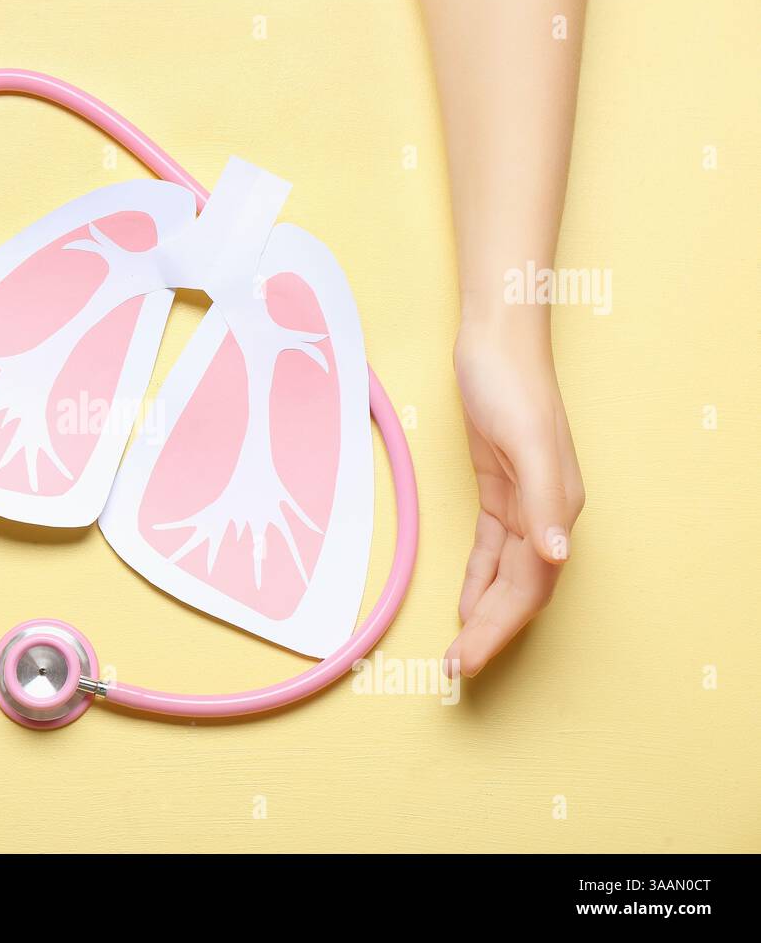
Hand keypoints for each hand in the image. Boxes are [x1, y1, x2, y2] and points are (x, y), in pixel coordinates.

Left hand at [446, 312, 584, 676]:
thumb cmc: (511, 385)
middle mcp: (545, 512)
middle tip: (456, 670)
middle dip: (489, 632)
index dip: (498, 628)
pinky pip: (493, 548)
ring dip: (485, 613)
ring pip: (507, 575)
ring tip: (461, 650)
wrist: (496, 342)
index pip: (529, 587)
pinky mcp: (501, 489)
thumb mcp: (525, 441)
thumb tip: (556, 557)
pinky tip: (467, 601)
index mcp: (556, 508)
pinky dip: (480, 578)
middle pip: (519, 590)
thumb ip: (544, 499)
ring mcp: (524, 501)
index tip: (467, 662)